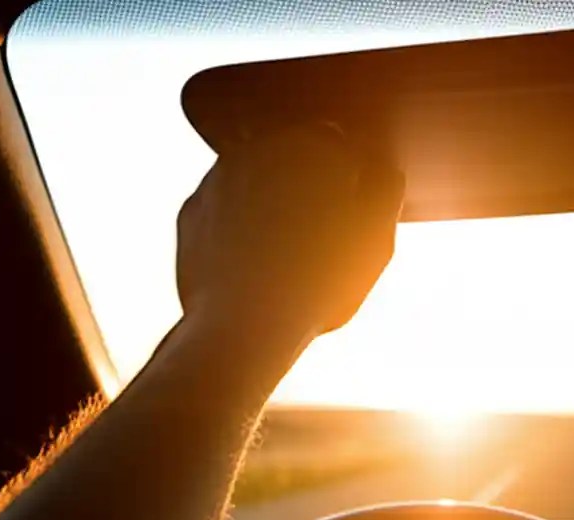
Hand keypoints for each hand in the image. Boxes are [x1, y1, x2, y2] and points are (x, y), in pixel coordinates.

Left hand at [176, 123, 404, 335]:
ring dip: (268, 205)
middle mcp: (255, 147)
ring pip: (252, 183)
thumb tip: (381, 168)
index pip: (335, 140)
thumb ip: (383, 190)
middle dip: (303, 186)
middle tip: (318, 238)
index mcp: (308, 142)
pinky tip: (252, 265)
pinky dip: (235, 232)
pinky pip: (221, 214)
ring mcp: (216, 179)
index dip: (345, 176)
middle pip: (288, 157)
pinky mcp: (190, 213)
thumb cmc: (319, 281)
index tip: (348, 211)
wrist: (244, 324)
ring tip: (284, 257)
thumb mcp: (374, 238)